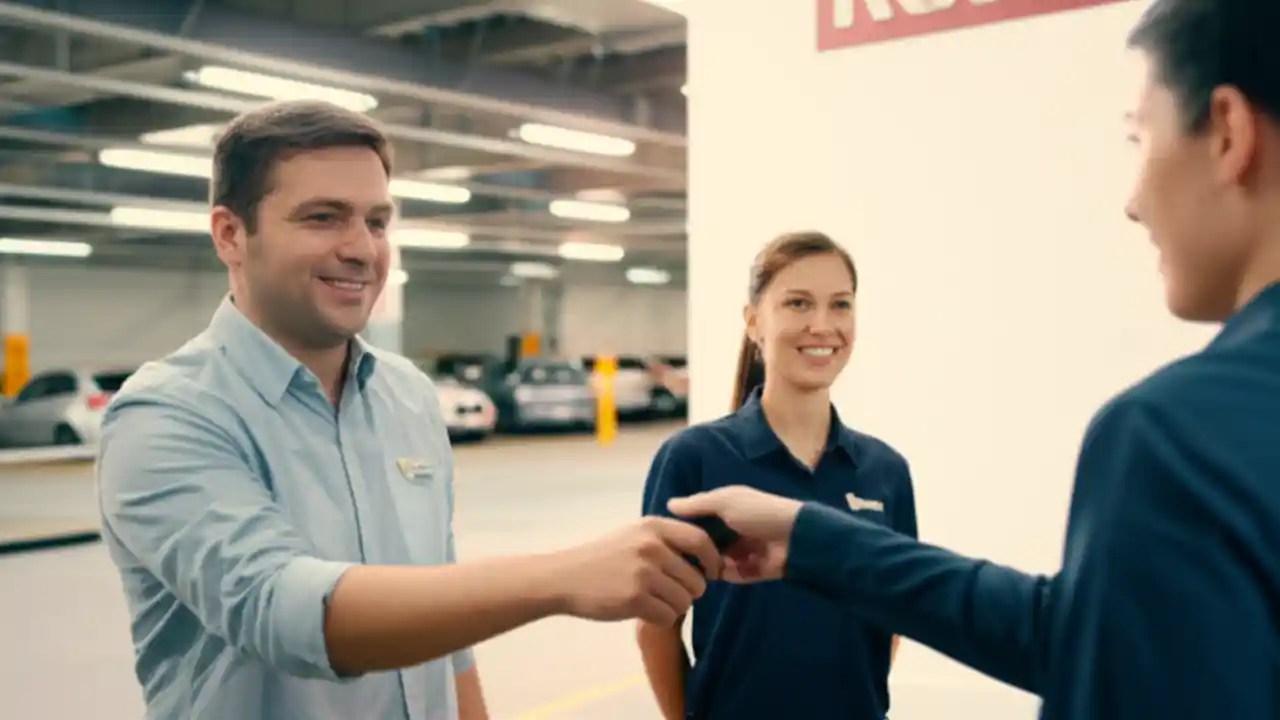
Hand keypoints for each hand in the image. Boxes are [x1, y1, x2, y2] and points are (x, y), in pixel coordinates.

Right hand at [553, 517, 722, 625]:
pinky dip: (660, 620)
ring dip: (673, 608)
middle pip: (697, 579)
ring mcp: (643, 572)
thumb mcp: (633, 535)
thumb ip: (665, 540)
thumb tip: (705, 557)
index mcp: (653, 527)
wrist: (564, 576)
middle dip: (688, 593)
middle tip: (667, 595)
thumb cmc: (602, 559)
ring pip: (685, 601)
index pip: (700, 540)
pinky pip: (668, 617)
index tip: (711, 574)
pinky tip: (642, 612)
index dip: (712, 560)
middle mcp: (652, 546)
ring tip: (653, 602)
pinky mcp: (634, 598)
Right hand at [667, 486, 802, 582]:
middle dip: (694, 550)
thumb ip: (697, 505)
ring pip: (714, 560)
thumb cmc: (758, 512)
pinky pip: (730, 574)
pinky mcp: (749, 570)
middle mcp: (731, 529)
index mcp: (726, 509)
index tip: (666, 536)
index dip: (684, 526)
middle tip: (675, 557)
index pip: (698, 519)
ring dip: (706, 564)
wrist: (794, 537)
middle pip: (705, 542)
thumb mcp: (725, 501)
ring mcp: (741, 551)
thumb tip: (669, 504)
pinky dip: (721, 574)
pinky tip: (710, 575)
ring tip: (690, 568)